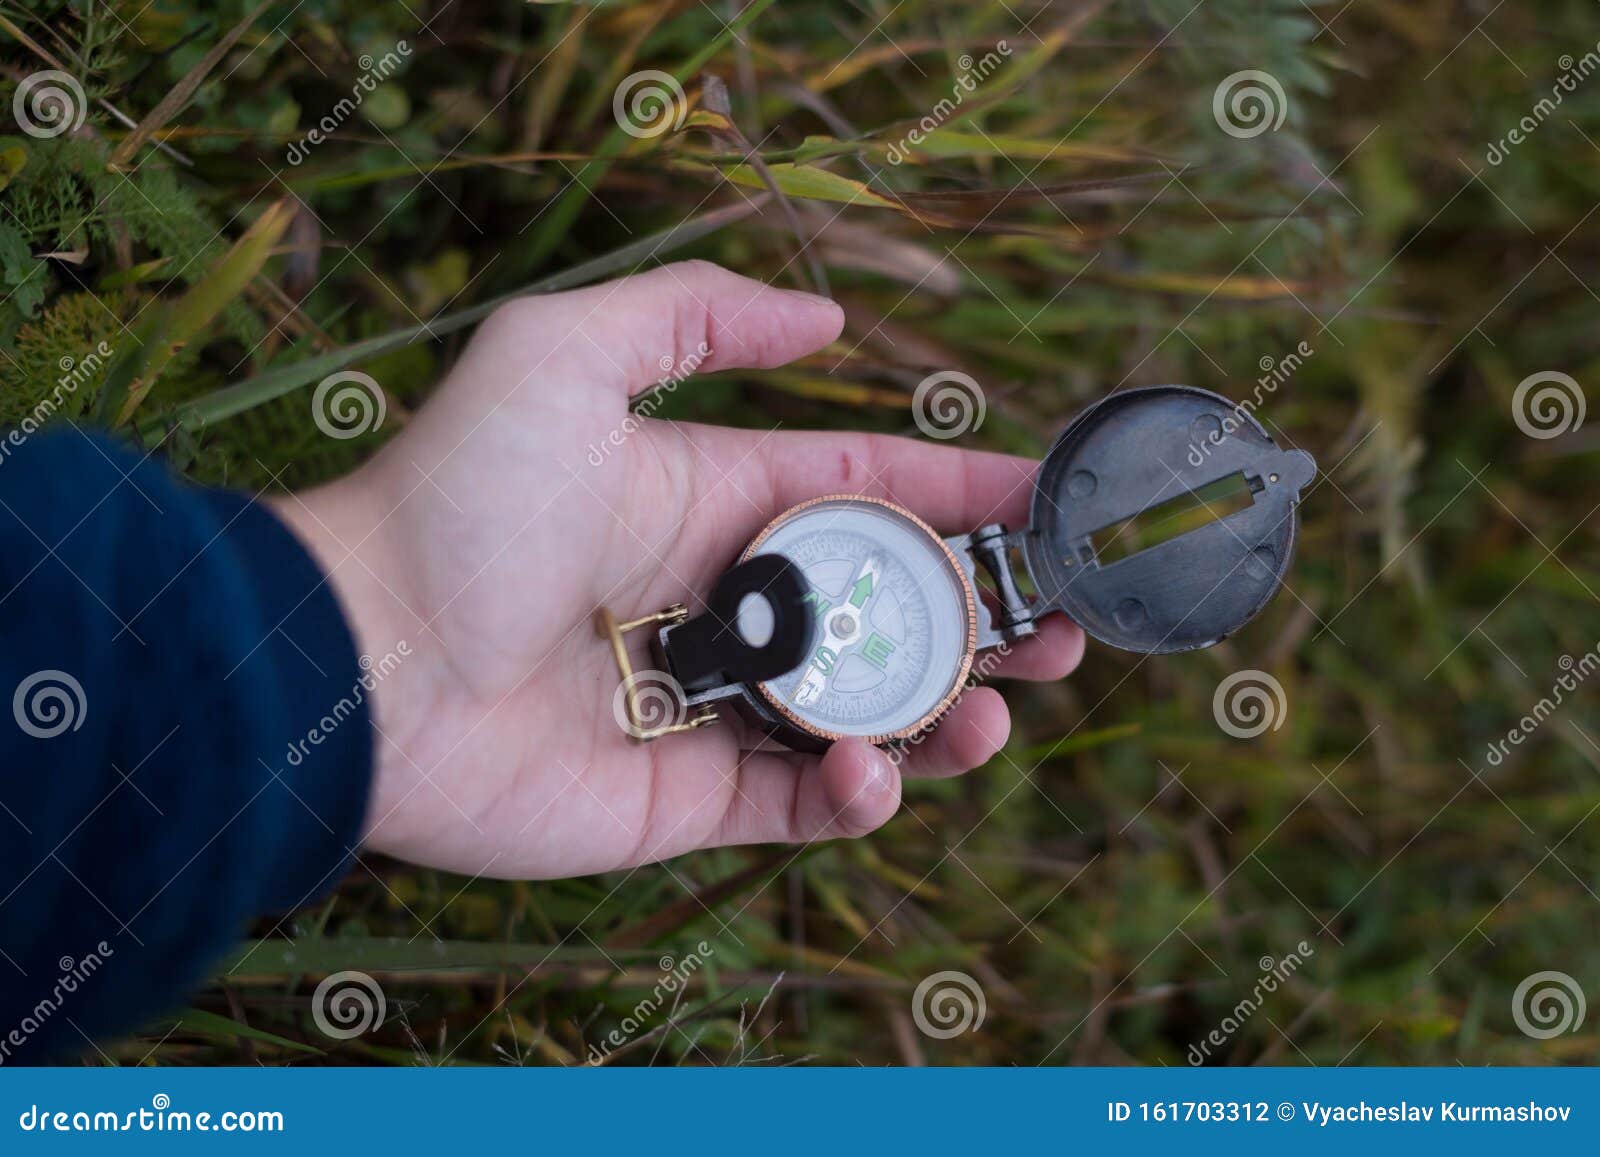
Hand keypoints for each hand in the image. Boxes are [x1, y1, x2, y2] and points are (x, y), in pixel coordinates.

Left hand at [271, 261, 1084, 878]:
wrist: (360, 663)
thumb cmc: (459, 502)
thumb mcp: (562, 353)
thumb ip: (693, 313)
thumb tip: (830, 320)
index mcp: (712, 500)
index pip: (867, 489)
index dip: (960, 490)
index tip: (1046, 498)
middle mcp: (723, 602)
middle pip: (888, 610)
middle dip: (986, 617)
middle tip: (1067, 628)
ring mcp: (709, 707)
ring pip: (866, 714)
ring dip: (951, 712)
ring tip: (1002, 707)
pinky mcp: (685, 801)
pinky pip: (801, 804)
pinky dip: (859, 793)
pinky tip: (874, 766)